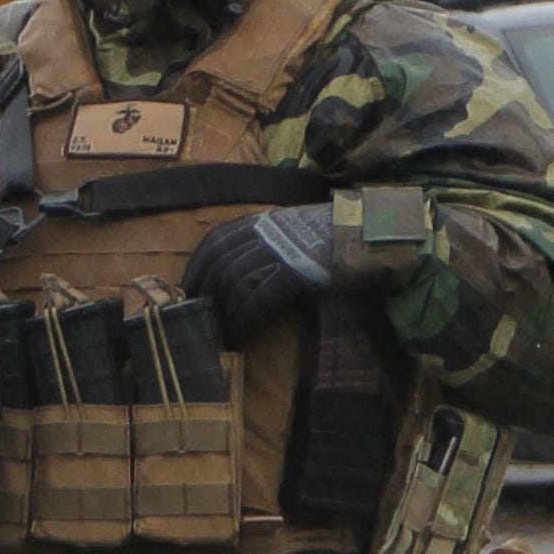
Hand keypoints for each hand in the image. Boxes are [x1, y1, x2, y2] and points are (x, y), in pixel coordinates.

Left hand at [184, 204, 336, 342]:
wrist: (364, 235)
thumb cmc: (329, 237)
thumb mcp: (290, 230)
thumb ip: (264, 243)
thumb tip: (236, 277)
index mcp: (260, 221)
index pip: (214, 241)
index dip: (197, 266)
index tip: (189, 289)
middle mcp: (264, 232)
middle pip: (221, 263)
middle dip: (206, 292)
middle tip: (199, 318)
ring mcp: (278, 250)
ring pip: (236, 281)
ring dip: (225, 310)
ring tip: (220, 331)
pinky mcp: (292, 271)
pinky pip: (259, 297)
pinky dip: (245, 317)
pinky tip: (240, 332)